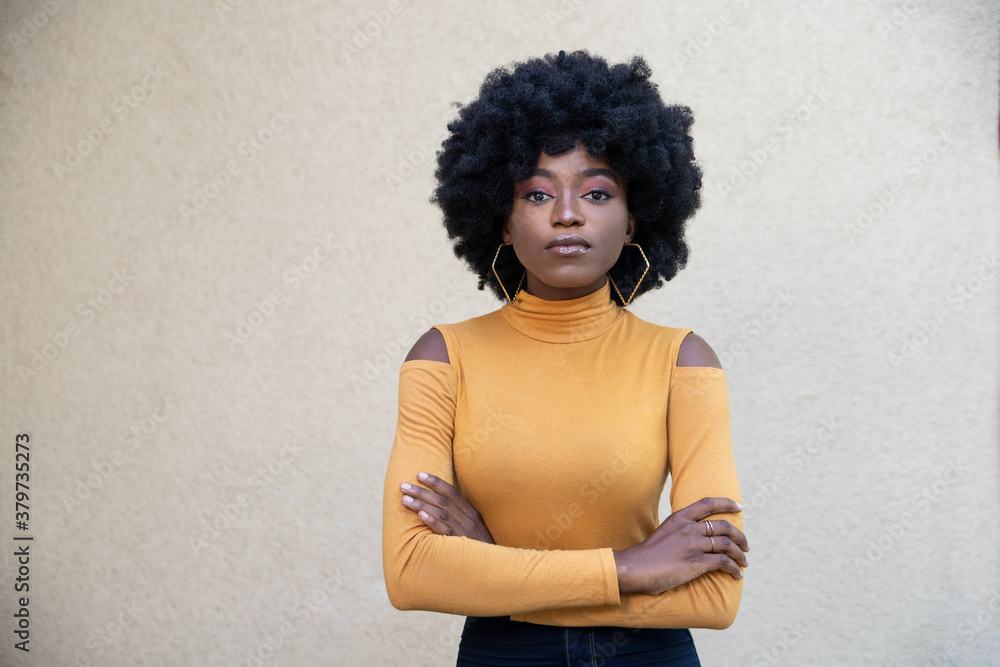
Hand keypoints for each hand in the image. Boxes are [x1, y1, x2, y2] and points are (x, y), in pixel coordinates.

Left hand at [400, 472, 494, 543]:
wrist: (492, 567)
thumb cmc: (479, 548)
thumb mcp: (474, 528)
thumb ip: (460, 517)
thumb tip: (440, 506)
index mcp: (471, 512)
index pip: (452, 492)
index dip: (435, 482)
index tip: (419, 474)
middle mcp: (468, 519)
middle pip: (442, 500)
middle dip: (421, 491)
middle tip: (403, 486)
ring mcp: (464, 531)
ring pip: (441, 513)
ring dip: (421, 504)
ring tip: (404, 499)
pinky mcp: (459, 545)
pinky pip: (444, 531)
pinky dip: (433, 521)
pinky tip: (420, 516)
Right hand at [613, 497, 747, 595]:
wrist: (635, 568)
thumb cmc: (647, 555)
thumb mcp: (664, 532)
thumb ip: (680, 530)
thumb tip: (696, 536)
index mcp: (680, 518)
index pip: (708, 504)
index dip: (727, 503)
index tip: (740, 506)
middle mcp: (689, 528)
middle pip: (724, 526)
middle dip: (740, 536)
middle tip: (746, 545)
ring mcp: (693, 545)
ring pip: (728, 545)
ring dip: (740, 555)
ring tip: (744, 562)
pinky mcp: (696, 563)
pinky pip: (724, 563)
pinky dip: (734, 569)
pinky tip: (737, 575)